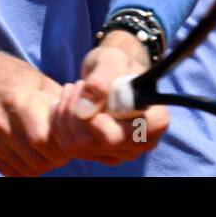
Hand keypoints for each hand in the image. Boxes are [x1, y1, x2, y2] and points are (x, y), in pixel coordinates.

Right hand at [0, 46, 71, 176]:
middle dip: (56, 157)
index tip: (70, 138)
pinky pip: (8, 171)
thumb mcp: (38, 81)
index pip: (44, 138)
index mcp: (17, 99)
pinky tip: (28, 152)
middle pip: (38, 158)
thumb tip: (87, 121)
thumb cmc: (10, 77)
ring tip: (46, 149)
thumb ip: (60, 103)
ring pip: (25, 169)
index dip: (63, 143)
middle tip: (62, 148)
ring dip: (42, 164)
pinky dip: (24, 167)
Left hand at [51, 32, 169, 165]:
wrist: (111, 70)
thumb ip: (101, 81)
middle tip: (77, 84)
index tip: (91, 94)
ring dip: (66, 113)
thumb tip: (84, 111)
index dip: (97, 119)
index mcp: (154, 122)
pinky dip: (61, 122)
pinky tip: (68, 102)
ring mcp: (120, 152)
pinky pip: (70, 147)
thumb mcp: (111, 61)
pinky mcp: (100, 155)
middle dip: (76, 110)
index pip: (118, 136)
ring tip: (73, 89)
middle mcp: (141, 143)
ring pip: (78, 145)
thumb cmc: (117, 62)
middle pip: (95, 142)